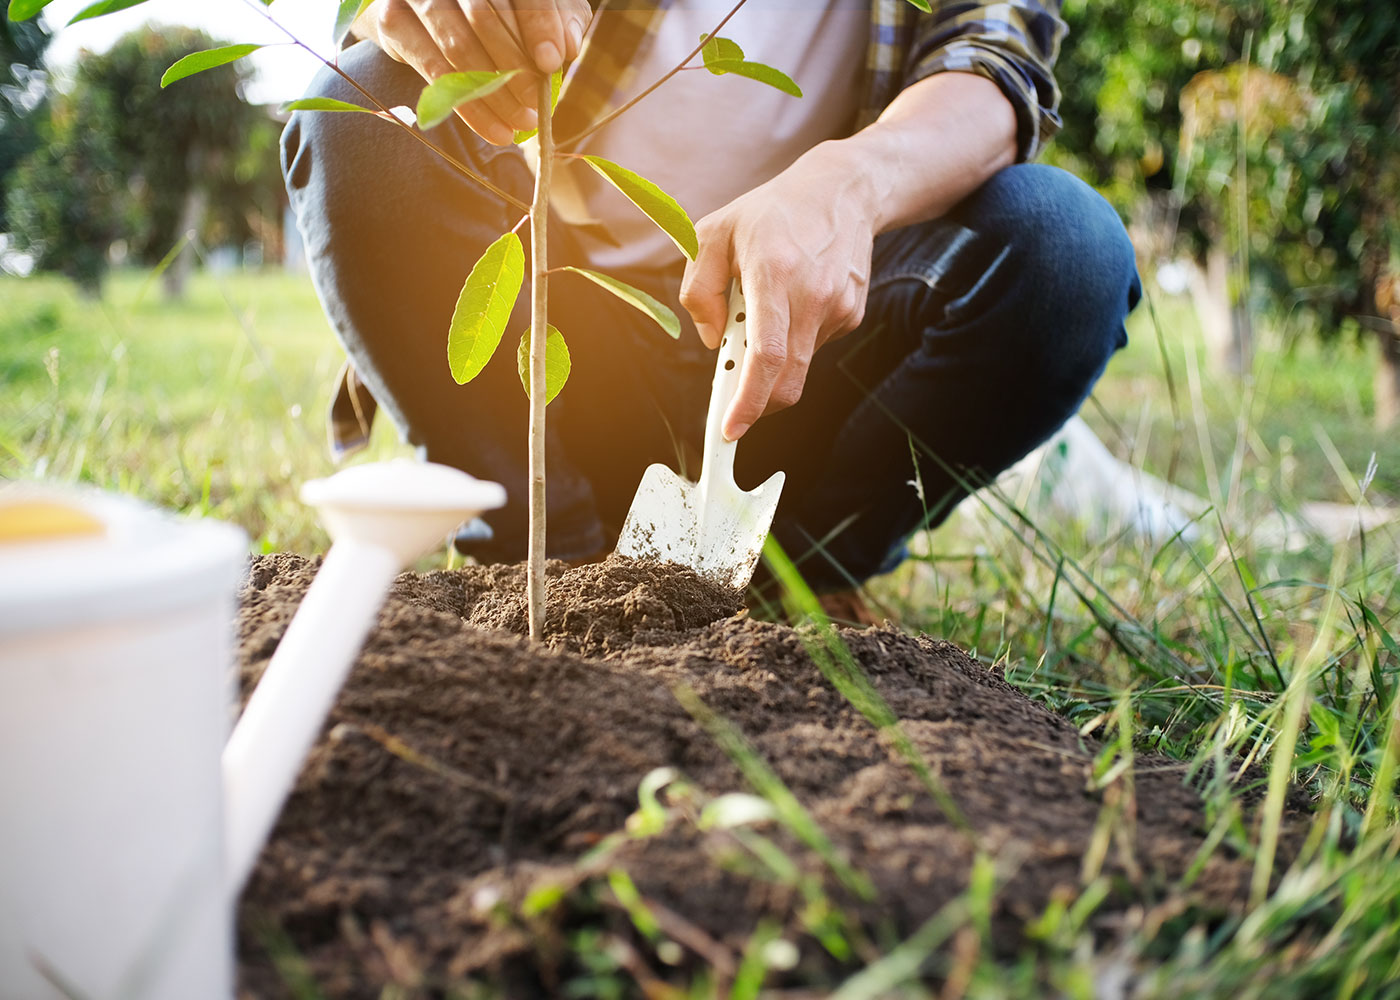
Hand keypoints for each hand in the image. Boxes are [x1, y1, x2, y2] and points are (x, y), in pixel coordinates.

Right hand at [362, 0, 590, 143]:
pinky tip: (496, 130)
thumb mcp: (538, 7)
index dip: (538, 25)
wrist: (430, 7)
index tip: (551, 62)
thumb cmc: (502, 7)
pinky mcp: (394, 21)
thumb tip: (566, 47)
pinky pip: (434, 71)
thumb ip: (560, 18)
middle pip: (484, 17)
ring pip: (458, 46)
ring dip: (493, 93)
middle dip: (515, 67)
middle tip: (536, 104)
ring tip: (521, 123)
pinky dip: (469, 107)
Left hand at [680, 141, 875, 440]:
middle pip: (788, 378)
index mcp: (775, 275)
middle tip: (734, 405)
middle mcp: (812, 295)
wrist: (843, 190)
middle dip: (758, 404)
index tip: (731, 429)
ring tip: (765, 308)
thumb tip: (712, 340)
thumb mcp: (714, 233)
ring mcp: (837, 308)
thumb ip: (698, 289)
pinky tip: (792, 299)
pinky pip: (812, 346)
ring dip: (773, 357)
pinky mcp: (850, 315)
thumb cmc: (772, 211)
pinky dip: (793, 339)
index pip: (767, 355)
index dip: (749, 401)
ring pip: (798, 363)